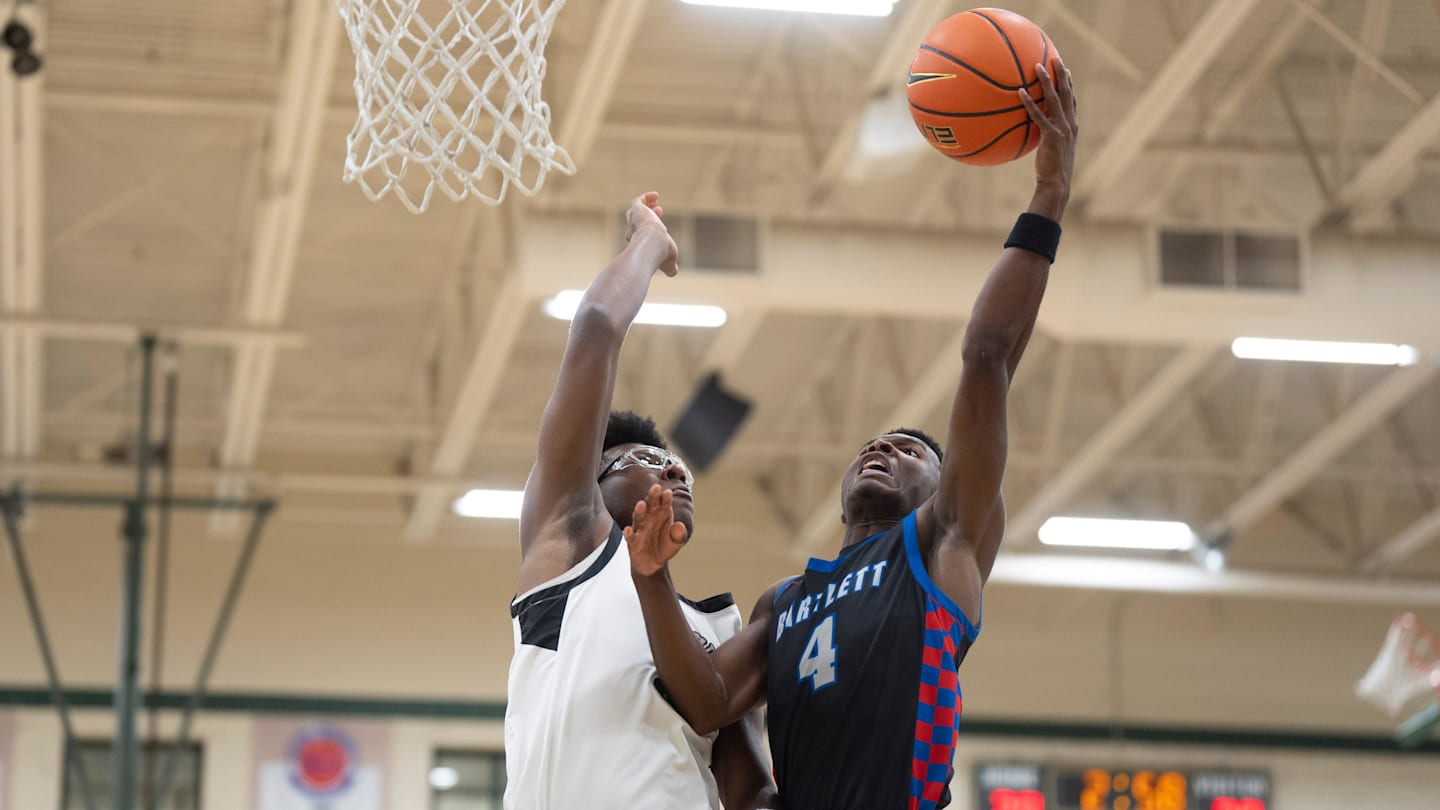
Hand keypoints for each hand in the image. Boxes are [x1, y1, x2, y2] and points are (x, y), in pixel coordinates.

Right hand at [625, 192, 679, 276]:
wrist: (653, 245)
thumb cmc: (661, 254)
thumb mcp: (669, 263)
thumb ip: (670, 268)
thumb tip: (673, 272)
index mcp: (641, 244)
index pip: (643, 235)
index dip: (652, 229)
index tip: (663, 227)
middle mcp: (635, 232)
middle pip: (636, 222)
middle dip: (647, 217)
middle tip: (660, 211)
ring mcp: (635, 221)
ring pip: (635, 212)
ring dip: (646, 206)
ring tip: (656, 202)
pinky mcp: (637, 210)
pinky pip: (639, 200)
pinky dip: (647, 197)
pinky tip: (656, 195)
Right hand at [625, 484, 689, 576]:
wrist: (653, 564)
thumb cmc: (664, 547)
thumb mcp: (676, 542)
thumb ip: (679, 535)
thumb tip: (680, 526)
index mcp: (662, 514)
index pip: (664, 503)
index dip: (666, 498)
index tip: (668, 492)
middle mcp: (650, 518)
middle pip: (650, 505)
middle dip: (652, 497)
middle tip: (655, 488)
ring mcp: (640, 529)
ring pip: (639, 518)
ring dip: (639, 511)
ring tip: (641, 504)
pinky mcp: (633, 542)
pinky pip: (630, 537)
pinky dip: (628, 533)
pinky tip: (628, 530)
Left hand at [1018, 56, 1076, 201]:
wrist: (1057, 184)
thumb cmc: (1051, 171)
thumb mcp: (1052, 151)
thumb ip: (1046, 137)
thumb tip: (1033, 132)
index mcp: (1072, 126)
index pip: (1071, 101)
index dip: (1069, 84)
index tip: (1066, 70)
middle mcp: (1070, 124)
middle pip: (1066, 93)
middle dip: (1062, 74)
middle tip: (1056, 57)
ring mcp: (1062, 129)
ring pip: (1054, 99)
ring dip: (1046, 81)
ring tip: (1038, 66)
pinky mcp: (1051, 135)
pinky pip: (1039, 115)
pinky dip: (1030, 102)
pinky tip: (1020, 92)